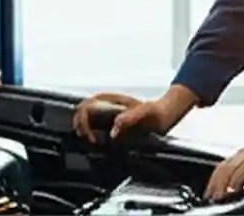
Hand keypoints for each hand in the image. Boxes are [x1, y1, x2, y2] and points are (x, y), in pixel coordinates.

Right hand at [72, 85, 196, 142]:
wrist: (164, 115)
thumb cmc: (155, 111)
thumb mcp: (145, 112)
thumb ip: (129, 118)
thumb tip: (113, 131)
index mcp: (111, 100)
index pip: (87, 106)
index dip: (84, 122)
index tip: (92, 138)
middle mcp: (106, 105)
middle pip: (81, 110)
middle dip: (80, 125)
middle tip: (89, 141)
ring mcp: (107, 114)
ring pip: (85, 118)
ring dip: (83, 129)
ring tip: (92, 142)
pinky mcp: (110, 123)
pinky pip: (94, 126)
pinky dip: (90, 134)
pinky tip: (97, 143)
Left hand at [203, 131, 243, 200]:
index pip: (224, 168)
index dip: (214, 182)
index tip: (210, 195)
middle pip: (222, 167)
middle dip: (213, 184)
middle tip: (208, 199)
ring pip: (230, 167)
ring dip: (221, 183)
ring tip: (215, 197)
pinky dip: (237, 178)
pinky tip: (233, 188)